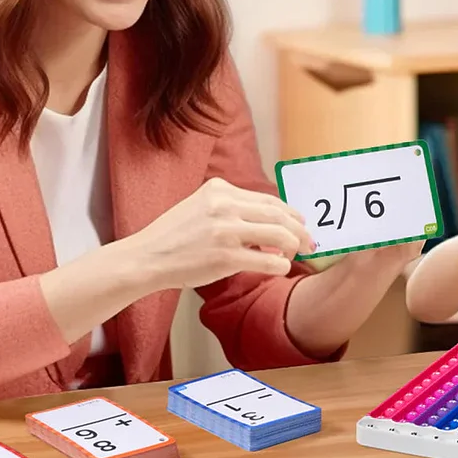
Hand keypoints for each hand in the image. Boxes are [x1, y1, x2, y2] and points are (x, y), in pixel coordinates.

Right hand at [130, 177, 314, 289]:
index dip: (290, 213)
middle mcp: (224, 205)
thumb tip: (270, 225)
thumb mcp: (201, 207)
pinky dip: (280, 265)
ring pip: (279, 235)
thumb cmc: (173, 236)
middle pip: (278, 215)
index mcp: (220, 189)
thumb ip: (233, 210)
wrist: (146, 257)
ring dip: (295, 246)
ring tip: (299, 254)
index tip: (301, 222)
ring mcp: (226, 231)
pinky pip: (267, 260)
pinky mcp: (226, 257)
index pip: (267, 199)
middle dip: (300, 229)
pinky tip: (281, 268)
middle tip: (310, 241)